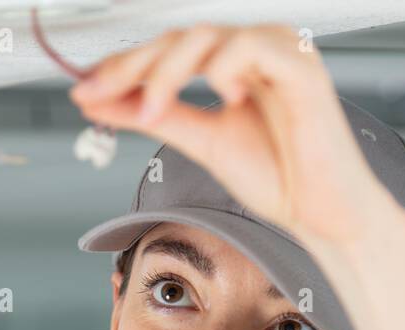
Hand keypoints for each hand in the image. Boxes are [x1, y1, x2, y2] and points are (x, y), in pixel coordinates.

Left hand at [67, 22, 404, 246]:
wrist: (322, 216)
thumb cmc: (278, 178)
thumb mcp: (200, 141)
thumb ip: (153, 116)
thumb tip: (99, 100)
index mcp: (233, 62)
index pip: (169, 50)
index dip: (124, 66)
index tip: (83, 88)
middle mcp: (255, 49)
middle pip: (181, 38)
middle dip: (134, 67)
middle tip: (98, 93)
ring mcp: (280, 53)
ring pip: (208, 37)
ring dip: (169, 72)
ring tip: (153, 110)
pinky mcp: (303, 68)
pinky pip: (253, 47)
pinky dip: (225, 69)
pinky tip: (221, 98)